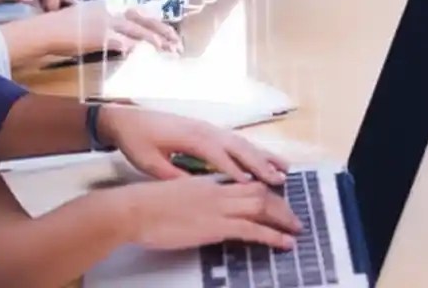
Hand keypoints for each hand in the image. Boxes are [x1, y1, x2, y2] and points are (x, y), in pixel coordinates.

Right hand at [36, 0, 181, 59]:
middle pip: (144, 22)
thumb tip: (127, 38)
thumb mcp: (91, 18)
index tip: (171, 34)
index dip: (158, 24)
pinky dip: (131, 47)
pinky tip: (139, 53)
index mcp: (111, 7)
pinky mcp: (99, 36)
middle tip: (177, 44)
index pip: (141, 14)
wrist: (46, 30)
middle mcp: (112, 12)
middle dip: (163, 33)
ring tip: (167, 49)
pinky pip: (120, 42)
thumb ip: (110, 26)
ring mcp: (106, 23)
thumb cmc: (65, 28)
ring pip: (137, 31)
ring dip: (153, 41)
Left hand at [98, 107, 288, 185]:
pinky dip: (254, 151)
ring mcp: (210, 128)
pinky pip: (237, 141)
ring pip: (243, 142)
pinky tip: (265, 160)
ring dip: (264, 156)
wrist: (127, 119)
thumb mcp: (148, 162)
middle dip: (261, 163)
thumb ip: (172, 175)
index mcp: (191, 137)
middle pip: (239, 147)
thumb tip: (195, 189)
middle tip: (280, 179)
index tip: (252, 186)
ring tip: (284, 169)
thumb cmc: (136, 141)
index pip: (219, 156)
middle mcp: (206, 129)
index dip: (236, 170)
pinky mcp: (209, 130)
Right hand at [119, 176, 300, 251]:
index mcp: (209, 184)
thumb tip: (204, 211)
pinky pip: (252, 229)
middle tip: (294, 219)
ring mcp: (218, 208)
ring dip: (283, 219)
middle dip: (281, 206)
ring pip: (262, 206)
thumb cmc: (145, 207)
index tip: (278, 201)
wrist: (132, 210)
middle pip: (261, 193)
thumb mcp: (177, 197)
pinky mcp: (215, 226)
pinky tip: (284, 242)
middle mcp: (219, 192)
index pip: (247, 184)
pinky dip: (273, 235)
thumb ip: (195, 200)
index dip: (267, 192)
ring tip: (296, 231)